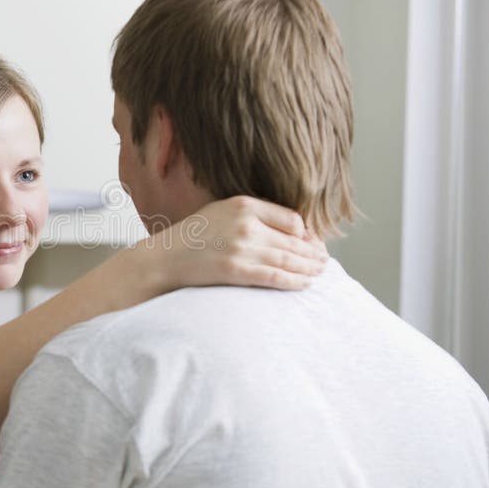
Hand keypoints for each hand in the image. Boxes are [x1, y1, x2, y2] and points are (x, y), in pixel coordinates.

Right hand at [140, 195, 327, 291]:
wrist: (164, 258)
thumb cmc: (193, 235)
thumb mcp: (222, 211)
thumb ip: (252, 215)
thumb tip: (291, 229)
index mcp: (244, 204)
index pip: (292, 219)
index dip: (307, 234)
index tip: (311, 244)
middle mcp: (246, 224)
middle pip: (295, 241)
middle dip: (313, 254)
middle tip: (324, 262)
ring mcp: (242, 248)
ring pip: (289, 259)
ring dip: (309, 269)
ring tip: (319, 273)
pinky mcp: (236, 270)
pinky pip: (276, 277)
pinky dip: (295, 281)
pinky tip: (304, 283)